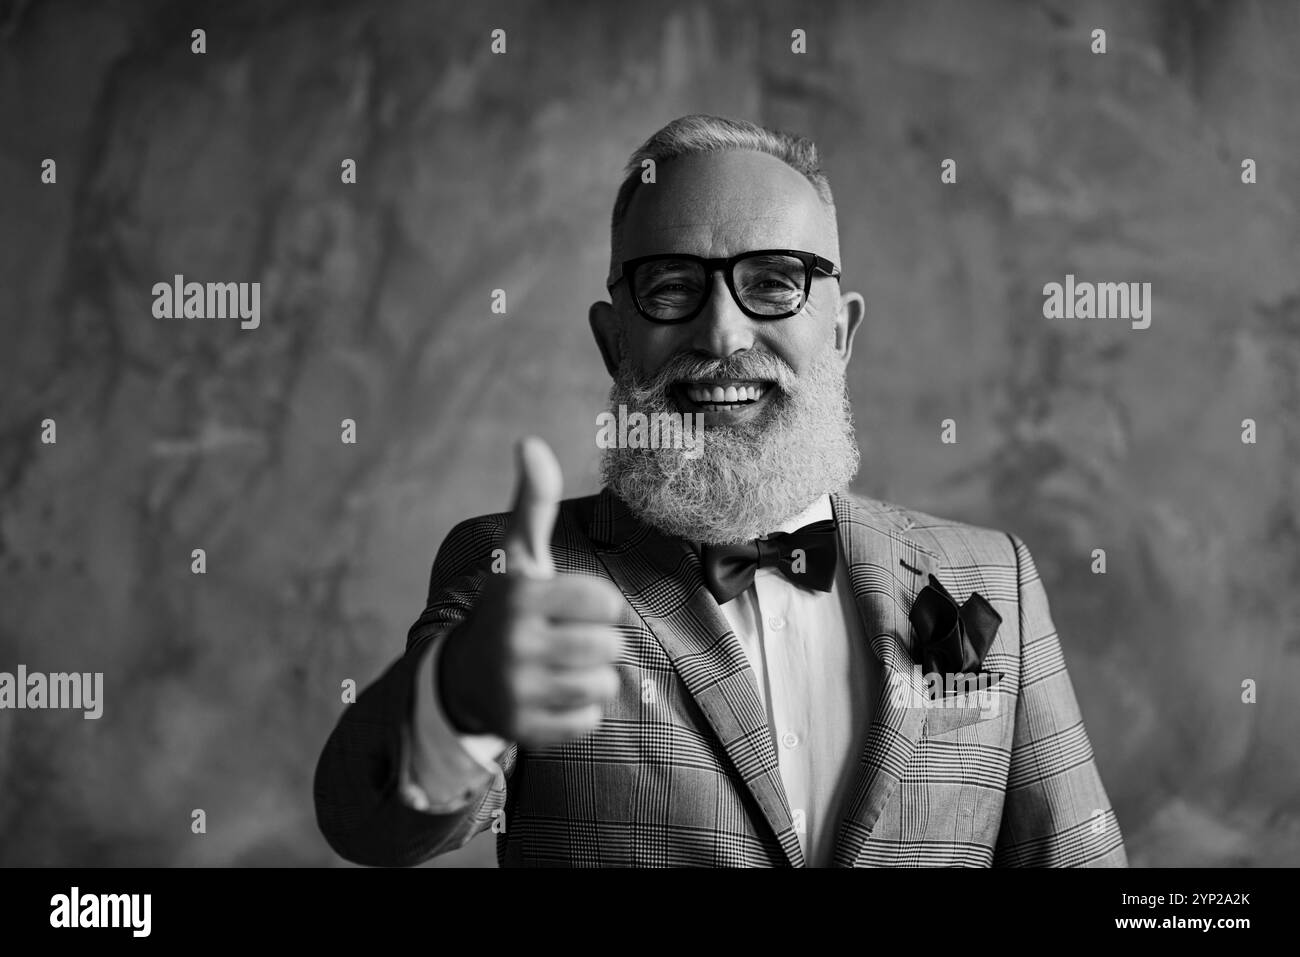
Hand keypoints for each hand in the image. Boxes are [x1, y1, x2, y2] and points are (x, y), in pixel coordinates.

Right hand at [438, 437, 624, 747]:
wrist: (461, 678)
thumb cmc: (508, 608)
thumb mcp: (518, 557)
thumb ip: (532, 502)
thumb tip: (530, 442)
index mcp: (518, 596)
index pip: (607, 603)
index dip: (599, 605)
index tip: (572, 606)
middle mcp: (513, 643)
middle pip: (611, 647)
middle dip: (598, 642)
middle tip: (565, 640)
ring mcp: (515, 689)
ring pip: (605, 685)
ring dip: (593, 677)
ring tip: (560, 667)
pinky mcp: (522, 730)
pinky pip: (589, 722)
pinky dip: (580, 712)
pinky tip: (552, 696)